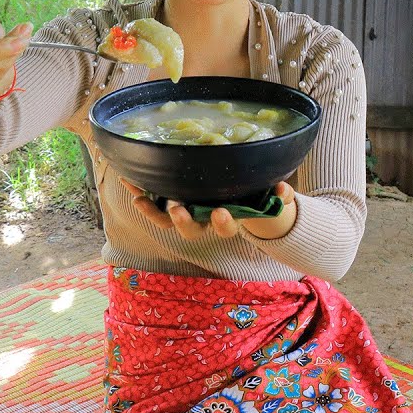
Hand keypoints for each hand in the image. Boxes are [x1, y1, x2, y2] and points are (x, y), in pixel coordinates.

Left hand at [121, 179, 297, 240]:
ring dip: (153, 212)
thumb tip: (284, 190)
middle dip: (184, 221)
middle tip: (178, 208)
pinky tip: (129, 182)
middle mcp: (205, 222)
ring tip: (141, 199)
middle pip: (192, 230)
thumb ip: (281, 195)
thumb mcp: (274, 197)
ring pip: (168, 222)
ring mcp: (188, 215)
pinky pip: (154, 205)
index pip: (225, 227)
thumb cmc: (260, 198)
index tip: (221, 212)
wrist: (246, 201)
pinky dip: (141, 196)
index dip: (222, 223)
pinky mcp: (173, 204)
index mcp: (230, 221)